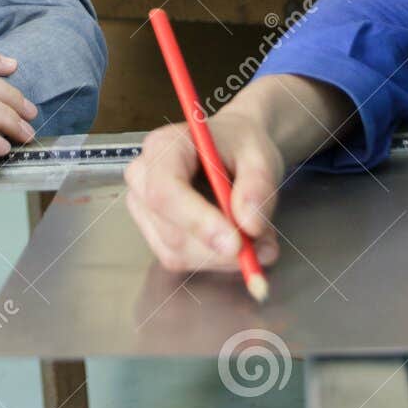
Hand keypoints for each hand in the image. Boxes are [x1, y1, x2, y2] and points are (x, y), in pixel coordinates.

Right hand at [123, 117, 282, 273]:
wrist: (232, 151)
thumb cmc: (239, 146)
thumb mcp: (259, 154)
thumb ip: (258, 185)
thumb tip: (250, 225)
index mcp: (162, 147)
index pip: (164, 191)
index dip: (197, 221)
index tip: (236, 242)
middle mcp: (143, 179)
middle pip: (170, 230)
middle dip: (219, 247)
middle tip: (264, 243)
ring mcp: (144, 210)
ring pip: (178, 252)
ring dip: (223, 256)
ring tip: (258, 235)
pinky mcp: (155, 235)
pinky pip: (183, 261)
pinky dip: (218, 260)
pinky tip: (240, 241)